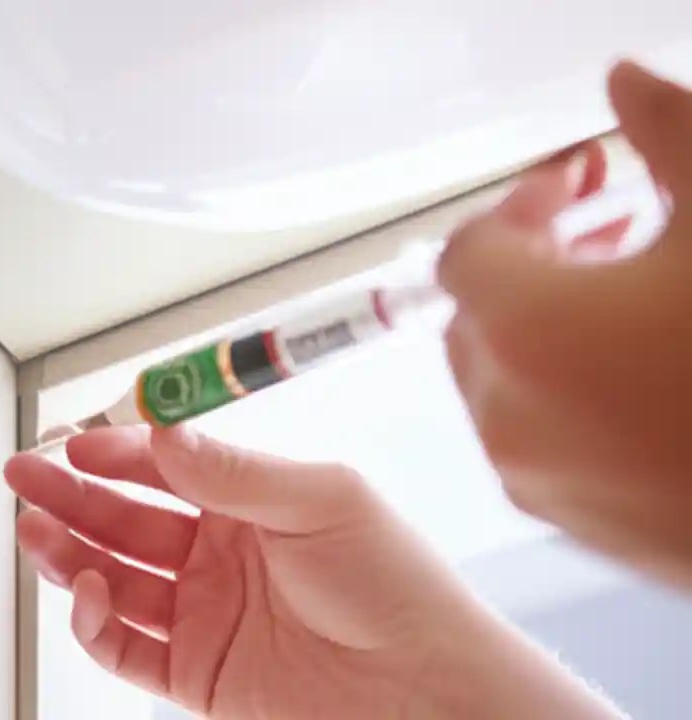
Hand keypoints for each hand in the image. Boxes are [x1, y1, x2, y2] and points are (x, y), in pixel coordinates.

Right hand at [7, 426, 620, 718]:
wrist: (426, 693)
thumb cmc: (397, 588)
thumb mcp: (321, 502)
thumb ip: (233, 470)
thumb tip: (164, 433)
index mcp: (250, 506)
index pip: (164, 469)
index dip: (115, 453)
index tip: (75, 441)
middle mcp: (219, 556)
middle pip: (125, 519)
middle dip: (70, 494)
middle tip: (25, 474)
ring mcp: (204, 615)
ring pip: (114, 579)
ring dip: (70, 552)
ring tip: (36, 530)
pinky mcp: (195, 674)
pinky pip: (125, 647)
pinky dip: (94, 622)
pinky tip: (85, 591)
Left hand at [438, 60, 691, 588]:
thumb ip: (669, 133)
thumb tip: (628, 84)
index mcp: (526, 331)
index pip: (470, 249)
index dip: (526, 202)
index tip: (584, 179)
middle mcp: (510, 416)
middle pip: (476, 316)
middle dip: (532, 263)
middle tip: (610, 230)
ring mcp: (542, 483)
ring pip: (504, 383)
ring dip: (549, 329)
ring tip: (640, 302)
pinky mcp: (581, 529)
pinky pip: (542, 443)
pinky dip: (568, 395)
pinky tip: (651, 378)